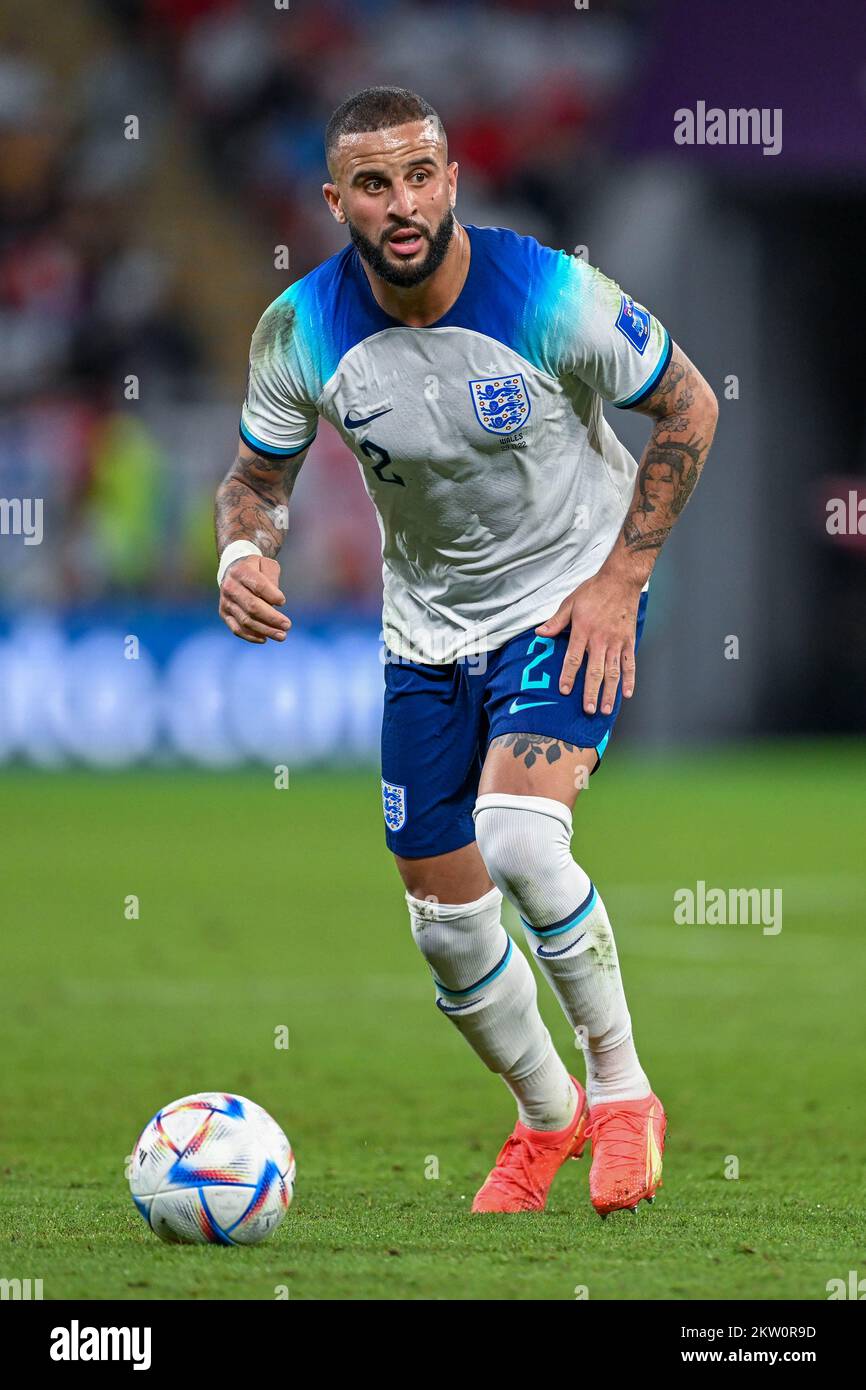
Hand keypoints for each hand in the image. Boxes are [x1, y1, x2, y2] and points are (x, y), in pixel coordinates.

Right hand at [219, 556, 290, 643]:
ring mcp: (225, 602)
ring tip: (281, 636)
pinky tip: (265, 638)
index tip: (283, 602)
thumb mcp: (267, 564)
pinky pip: (237, 629)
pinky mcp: (224, 614)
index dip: (271, 595)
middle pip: (252, 606)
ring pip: (246, 620)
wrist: (233, 570)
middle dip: (272, 618)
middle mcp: (230, 587)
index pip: (258, 585)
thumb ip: (272, 578)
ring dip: (265, 630)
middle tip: (287, 625)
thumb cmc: (256, 568)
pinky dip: (251, 636)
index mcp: (241, 571)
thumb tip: (276, 601)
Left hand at [536, 568, 641, 714]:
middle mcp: (601, 639)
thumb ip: (556, 621)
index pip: (574, 658)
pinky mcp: (629, 641)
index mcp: (583, 630)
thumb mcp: (569, 602)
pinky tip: (627, 694)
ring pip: (613, 672)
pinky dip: (630, 679)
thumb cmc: (593, 590)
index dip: (568, 676)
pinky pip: (630, 664)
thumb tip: (539, 633)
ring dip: (609, 692)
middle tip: (588, 710)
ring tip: (605, 709)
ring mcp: (617, 641)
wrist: (621, 580)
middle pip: (595, 671)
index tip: (565, 691)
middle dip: (591, 692)